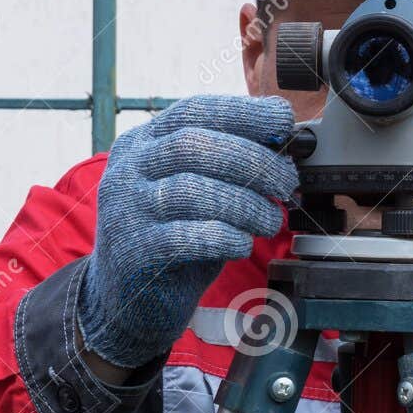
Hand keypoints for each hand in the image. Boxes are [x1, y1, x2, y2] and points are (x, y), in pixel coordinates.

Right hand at [78, 95, 297, 369]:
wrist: (125, 302)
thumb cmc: (174, 238)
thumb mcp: (196, 192)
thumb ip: (226, 166)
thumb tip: (283, 146)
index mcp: (143, 143)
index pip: (193, 111)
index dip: (243, 112)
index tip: (284, 121)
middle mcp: (129, 168)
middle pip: (195, 145)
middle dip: (254, 161)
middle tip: (286, 183)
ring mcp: (126, 208)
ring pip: (193, 189)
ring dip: (246, 203)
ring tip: (270, 220)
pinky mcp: (134, 251)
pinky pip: (186, 237)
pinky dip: (225, 237)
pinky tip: (241, 243)